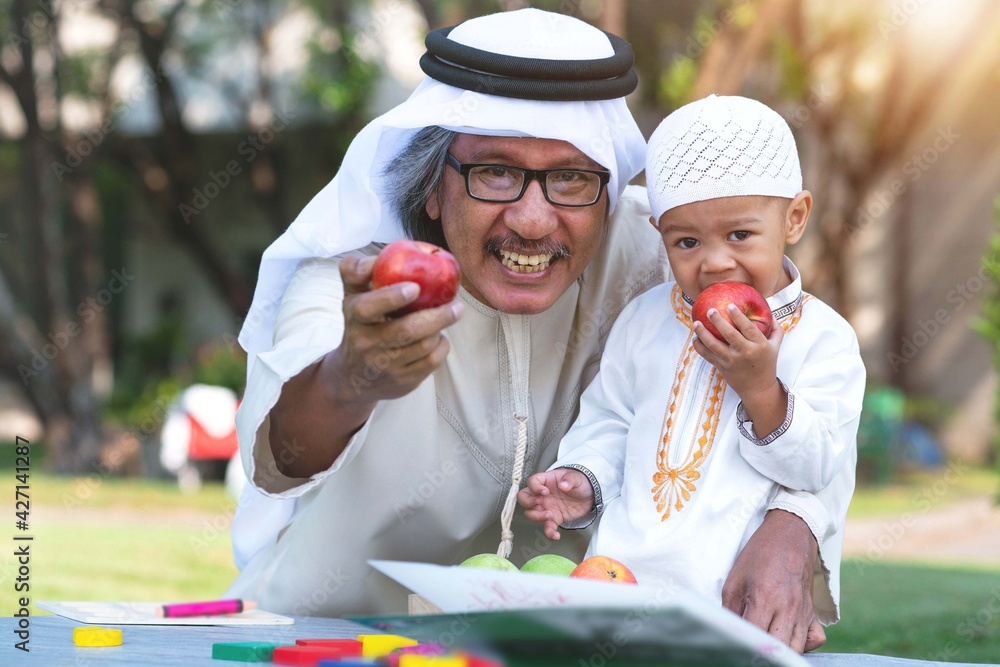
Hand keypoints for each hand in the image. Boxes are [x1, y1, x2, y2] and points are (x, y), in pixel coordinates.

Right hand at [325, 254, 463, 404]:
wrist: (353, 376)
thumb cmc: (360, 324)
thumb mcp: (351, 296)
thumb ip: (357, 271)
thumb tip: (379, 257)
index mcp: (354, 317)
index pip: (368, 307)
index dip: (392, 297)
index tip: (415, 287)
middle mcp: (365, 343)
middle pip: (406, 330)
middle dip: (437, 317)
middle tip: (457, 306)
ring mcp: (383, 366)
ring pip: (424, 346)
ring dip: (441, 329)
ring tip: (449, 317)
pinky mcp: (401, 382)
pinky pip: (431, 362)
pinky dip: (441, 347)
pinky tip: (440, 338)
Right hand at [517, 469, 593, 540]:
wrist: (590, 495)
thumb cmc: (580, 482)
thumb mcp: (577, 477)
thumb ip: (570, 479)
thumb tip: (563, 484)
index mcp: (546, 481)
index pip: (532, 482)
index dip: (534, 487)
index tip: (544, 491)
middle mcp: (542, 495)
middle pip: (524, 498)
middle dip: (528, 502)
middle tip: (539, 503)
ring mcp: (546, 507)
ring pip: (530, 514)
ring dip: (536, 517)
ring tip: (549, 516)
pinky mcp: (554, 518)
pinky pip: (547, 527)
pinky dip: (549, 533)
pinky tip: (556, 535)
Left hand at [692, 305, 782, 399]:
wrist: (758, 389)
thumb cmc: (767, 364)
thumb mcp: (775, 347)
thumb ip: (775, 329)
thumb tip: (770, 313)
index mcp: (759, 345)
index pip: (748, 328)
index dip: (738, 316)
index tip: (730, 305)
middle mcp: (745, 352)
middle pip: (729, 334)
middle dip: (718, 321)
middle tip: (710, 310)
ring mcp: (732, 361)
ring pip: (714, 345)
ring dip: (703, 333)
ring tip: (696, 323)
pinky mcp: (722, 367)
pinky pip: (707, 355)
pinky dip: (699, 347)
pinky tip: (695, 338)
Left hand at [721, 509, 825, 652]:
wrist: (789, 535)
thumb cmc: (759, 555)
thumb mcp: (735, 579)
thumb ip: (730, 610)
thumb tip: (728, 632)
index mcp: (764, 598)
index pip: (755, 637)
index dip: (744, 645)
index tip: (737, 646)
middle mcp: (788, 608)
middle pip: (778, 649)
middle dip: (762, 652)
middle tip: (750, 647)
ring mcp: (803, 612)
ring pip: (796, 649)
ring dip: (780, 651)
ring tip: (766, 645)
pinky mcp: (812, 612)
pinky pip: (815, 639)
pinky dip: (804, 645)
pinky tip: (788, 638)